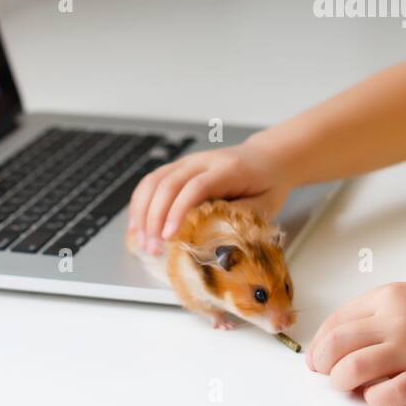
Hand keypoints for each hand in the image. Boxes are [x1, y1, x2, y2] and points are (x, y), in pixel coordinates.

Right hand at [126, 140, 293, 252]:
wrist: (268, 158)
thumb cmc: (267, 183)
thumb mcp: (266, 206)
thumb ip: (241, 221)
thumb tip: (215, 244)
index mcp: (227, 169)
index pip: (195, 187)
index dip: (178, 212)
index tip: (169, 237)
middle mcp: (203, 161)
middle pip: (168, 184)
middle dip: (155, 219)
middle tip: (153, 248)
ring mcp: (187, 162)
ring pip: (154, 181)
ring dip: (143, 213)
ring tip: (142, 242)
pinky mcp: (178, 168)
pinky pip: (152, 182)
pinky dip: (141, 204)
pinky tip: (138, 226)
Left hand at [303, 283, 405, 405]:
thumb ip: (380, 312)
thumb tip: (343, 337)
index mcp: (391, 296)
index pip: (337, 320)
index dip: (320, 342)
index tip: (317, 356)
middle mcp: (397, 321)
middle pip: (336, 344)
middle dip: (322, 363)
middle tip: (324, 372)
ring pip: (351, 370)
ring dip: (341, 382)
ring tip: (346, 385)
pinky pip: (383, 396)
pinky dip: (372, 399)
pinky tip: (377, 395)